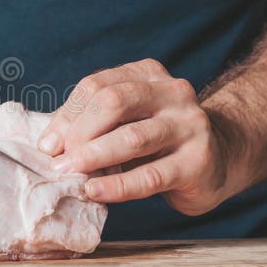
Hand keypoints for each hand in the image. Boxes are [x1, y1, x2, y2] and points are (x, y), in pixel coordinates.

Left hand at [38, 59, 232, 215]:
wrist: (218, 159)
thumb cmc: (157, 140)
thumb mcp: (125, 121)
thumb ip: (91, 124)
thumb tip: (49, 144)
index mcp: (147, 75)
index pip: (97, 86)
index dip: (67, 115)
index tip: (48, 144)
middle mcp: (172, 92)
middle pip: (113, 101)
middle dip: (79, 132)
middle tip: (60, 160)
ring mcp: (190, 125)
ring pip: (132, 137)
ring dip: (94, 156)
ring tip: (69, 173)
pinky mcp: (198, 161)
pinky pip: (150, 175)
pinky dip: (117, 185)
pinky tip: (94, 191)